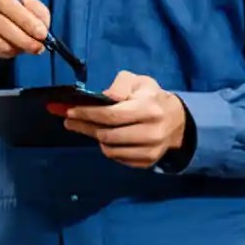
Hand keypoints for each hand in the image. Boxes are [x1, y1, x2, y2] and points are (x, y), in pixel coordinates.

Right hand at [0, 0, 50, 59]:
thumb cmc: (6, 11)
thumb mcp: (26, 6)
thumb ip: (36, 12)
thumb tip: (41, 25)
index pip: (4, 0)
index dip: (24, 17)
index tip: (42, 33)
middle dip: (20, 34)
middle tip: (38, 46)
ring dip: (12, 44)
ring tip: (27, 48)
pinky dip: (1, 49)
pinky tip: (12, 50)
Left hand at [60, 71, 187, 168]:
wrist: (176, 120)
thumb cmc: (150, 97)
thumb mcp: (138, 81)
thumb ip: (120, 84)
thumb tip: (103, 97)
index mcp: (149, 109)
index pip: (111, 115)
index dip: (87, 114)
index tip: (69, 111)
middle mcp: (152, 132)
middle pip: (107, 134)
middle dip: (84, 126)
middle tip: (69, 120)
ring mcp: (150, 150)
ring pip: (110, 150)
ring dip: (96, 137)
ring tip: (90, 127)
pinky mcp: (147, 162)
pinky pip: (118, 158)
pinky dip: (108, 148)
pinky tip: (107, 137)